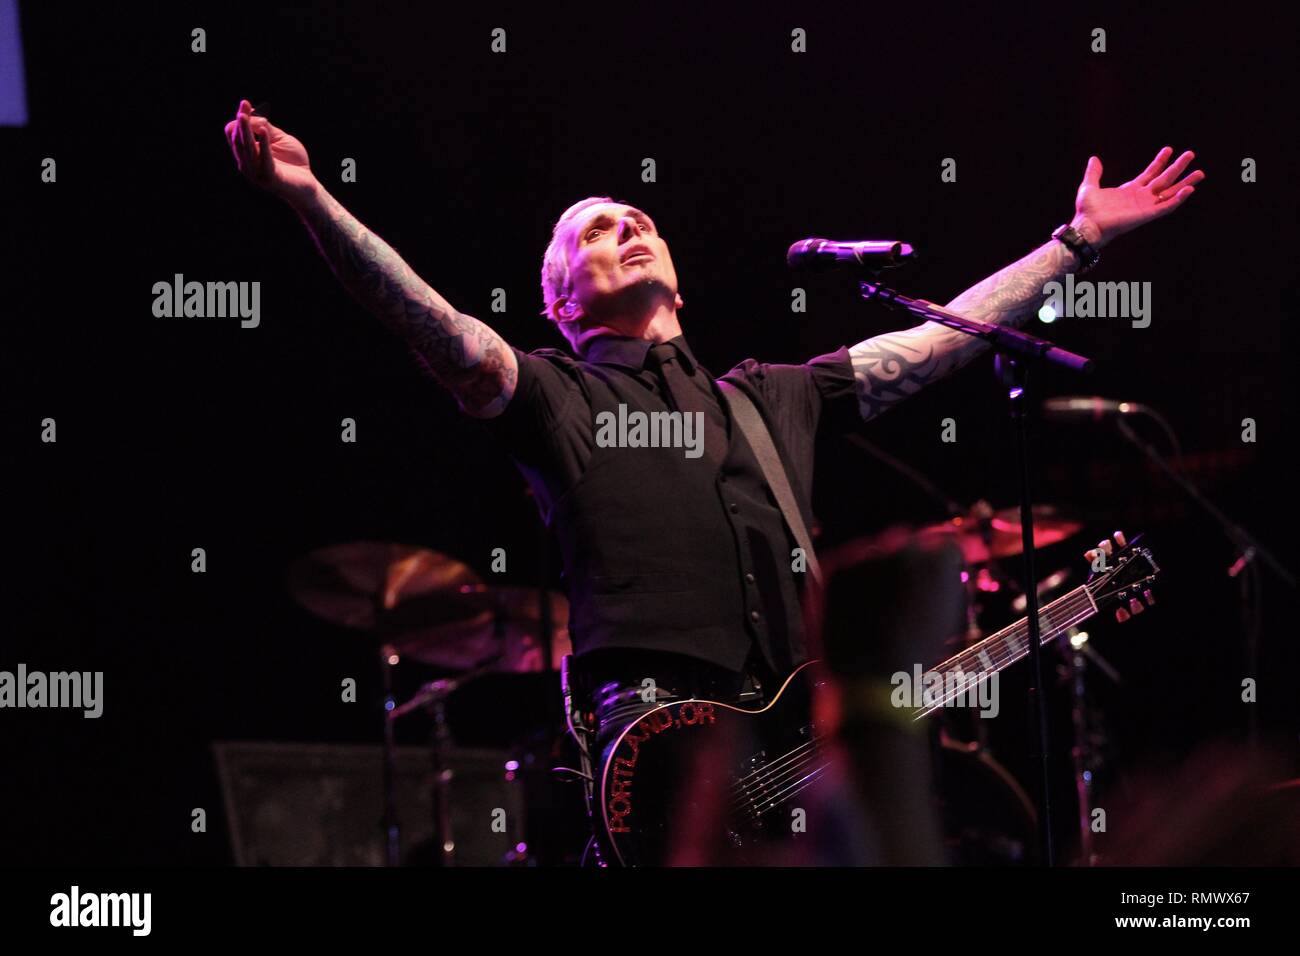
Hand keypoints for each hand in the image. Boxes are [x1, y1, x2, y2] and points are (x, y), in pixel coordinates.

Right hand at [224, 99, 317, 204]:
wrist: (308, 184)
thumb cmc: (293, 162)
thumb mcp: (280, 140)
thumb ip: (266, 129)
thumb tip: (252, 113)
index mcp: (247, 155)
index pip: (235, 135)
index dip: (240, 120)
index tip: (245, 103)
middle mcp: (248, 165)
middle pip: (238, 141)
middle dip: (240, 124)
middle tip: (242, 109)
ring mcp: (257, 173)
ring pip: (247, 149)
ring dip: (246, 132)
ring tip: (245, 116)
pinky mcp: (270, 178)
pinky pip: (264, 159)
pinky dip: (264, 144)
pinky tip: (264, 131)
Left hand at [1071, 147, 1204, 247]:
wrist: (1086, 226)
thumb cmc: (1087, 211)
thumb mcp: (1089, 186)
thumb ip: (1094, 173)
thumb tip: (1094, 158)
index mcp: (1131, 190)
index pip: (1150, 173)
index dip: (1160, 161)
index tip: (1168, 149)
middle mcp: (1141, 197)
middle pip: (1165, 180)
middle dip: (1178, 168)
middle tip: (1191, 154)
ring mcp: (1145, 206)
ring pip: (1170, 193)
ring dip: (1185, 183)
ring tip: (1200, 173)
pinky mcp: (1146, 215)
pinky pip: (1166, 207)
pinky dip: (1178, 199)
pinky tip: (1189, 190)